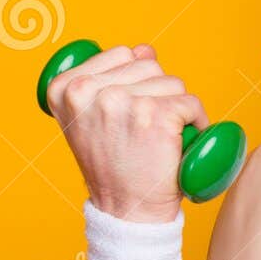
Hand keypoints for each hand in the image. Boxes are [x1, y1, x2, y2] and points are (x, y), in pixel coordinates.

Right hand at [43, 43, 210, 222]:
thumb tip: (144, 49)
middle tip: (148, 129)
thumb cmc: (114, 166)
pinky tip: (185, 139)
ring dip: (177, 107)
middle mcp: (88, 91)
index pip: (121, 54)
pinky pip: (190, 102)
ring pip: (172, 82)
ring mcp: (121, 101)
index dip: (137, 80)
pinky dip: (197, 120)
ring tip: (163, 136)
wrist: (126, 210)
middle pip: (149, 65)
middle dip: (158, 93)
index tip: (132, 111)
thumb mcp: (94, 119)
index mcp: (64, 88)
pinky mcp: (154, 115)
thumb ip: (110, 80)